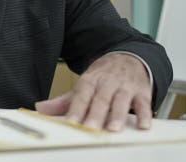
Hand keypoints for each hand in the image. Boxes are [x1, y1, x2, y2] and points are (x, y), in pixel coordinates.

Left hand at [35, 53, 151, 131]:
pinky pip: (144, 103)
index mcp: (90, 81)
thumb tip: (40, 109)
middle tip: (91, 128)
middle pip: (100, 99)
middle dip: (96, 114)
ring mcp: (125, 87)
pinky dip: (145, 114)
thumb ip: (64, 101)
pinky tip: (143, 125)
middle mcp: (107, 83)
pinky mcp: (142, 92)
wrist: (128, 57)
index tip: (71, 123)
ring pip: (121, 101)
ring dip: (118, 115)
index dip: (76, 109)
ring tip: (113, 129)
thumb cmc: (103, 77)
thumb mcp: (83, 85)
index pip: (81, 95)